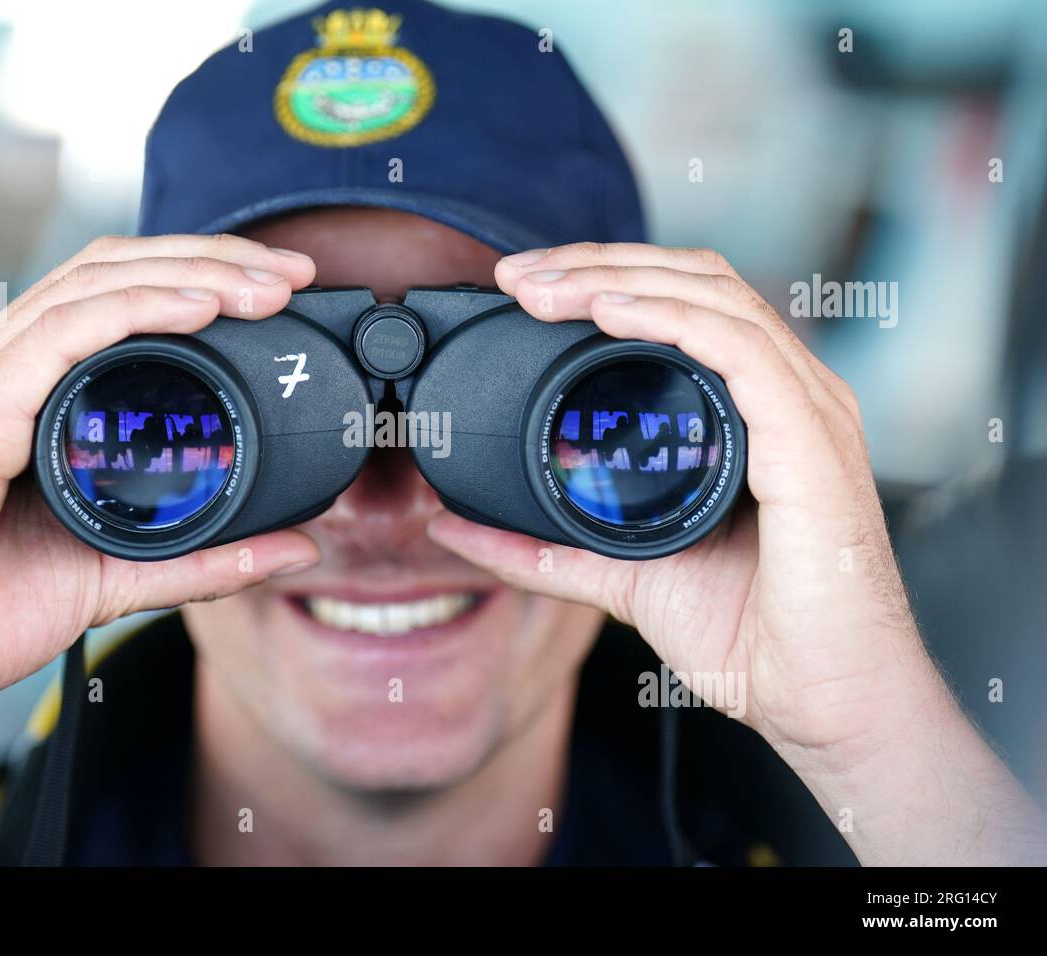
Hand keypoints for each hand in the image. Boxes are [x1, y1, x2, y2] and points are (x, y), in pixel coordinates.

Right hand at [0, 234, 320, 830]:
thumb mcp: (119, 574)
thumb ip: (206, 558)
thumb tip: (294, 546)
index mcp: (26, 387)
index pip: (117, 296)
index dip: (200, 278)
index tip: (280, 293)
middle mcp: (0, 364)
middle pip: (114, 271)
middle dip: (213, 259)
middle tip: (292, 272)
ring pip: (96, 286)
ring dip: (192, 272)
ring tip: (266, 283)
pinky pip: (62, 334)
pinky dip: (138, 310)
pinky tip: (200, 307)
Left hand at [426, 242, 1046, 862]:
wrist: (822, 703)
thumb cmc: (752, 637)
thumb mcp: (619, 575)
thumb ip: (538, 547)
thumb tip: (452, 527)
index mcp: (754, 410)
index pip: (681, 305)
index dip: (601, 281)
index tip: (522, 289)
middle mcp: (787, 394)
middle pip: (694, 281)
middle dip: (597, 263)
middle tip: (518, 275)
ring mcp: (808, 411)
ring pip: (714, 297)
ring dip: (619, 279)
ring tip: (543, 287)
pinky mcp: (814, 442)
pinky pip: (742, 349)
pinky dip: (671, 318)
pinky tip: (608, 313)